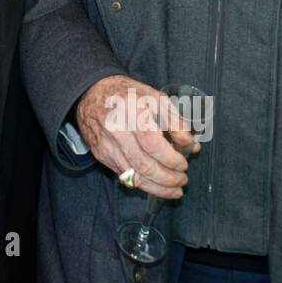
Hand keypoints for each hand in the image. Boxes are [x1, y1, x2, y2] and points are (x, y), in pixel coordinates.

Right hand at [76, 75, 199, 199]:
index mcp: (131, 111)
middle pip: (144, 165)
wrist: (90, 93)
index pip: (152, 144)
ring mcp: (106, 145)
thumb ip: (174, 121)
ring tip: (175, 189)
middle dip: (168, 178)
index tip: (184, 163)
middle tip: (183, 179)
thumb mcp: (154, 97)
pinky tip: (156, 184)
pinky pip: (125, 176)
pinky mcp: (101, 155)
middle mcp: (116, 130)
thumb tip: (191, 145)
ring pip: (134, 177)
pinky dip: (143, 184)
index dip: (171, 159)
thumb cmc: (126, 93)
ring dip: (158, 188)